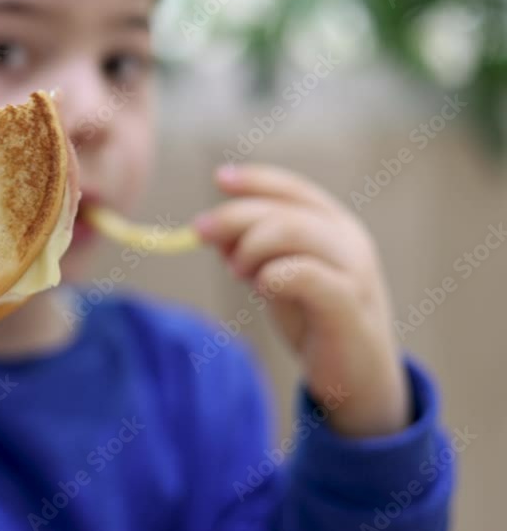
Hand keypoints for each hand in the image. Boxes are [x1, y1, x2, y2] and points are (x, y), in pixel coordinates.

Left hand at [194, 164, 410, 436]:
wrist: (358, 377)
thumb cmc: (316, 321)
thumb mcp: (280, 277)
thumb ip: (254, 251)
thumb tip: (212, 230)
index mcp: (334, 226)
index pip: (293, 189)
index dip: (255, 180)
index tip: (219, 178)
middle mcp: (348, 240)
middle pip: (283, 210)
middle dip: (235, 217)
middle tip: (199, 234)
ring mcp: (352, 271)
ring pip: (294, 232)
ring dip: (252, 246)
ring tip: (237, 271)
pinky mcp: (348, 306)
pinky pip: (305, 275)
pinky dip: (274, 274)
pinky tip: (260, 286)